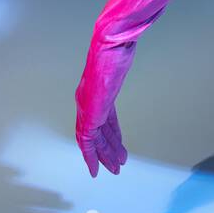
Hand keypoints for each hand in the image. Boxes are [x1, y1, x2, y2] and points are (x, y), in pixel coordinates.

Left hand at [74, 34, 134, 176]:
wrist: (111, 43)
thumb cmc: (116, 47)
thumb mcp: (120, 61)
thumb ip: (120, 64)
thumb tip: (127, 52)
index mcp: (92, 92)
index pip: (100, 121)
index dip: (107, 138)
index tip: (114, 149)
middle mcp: (85, 102)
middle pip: (95, 134)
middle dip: (107, 151)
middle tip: (116, 166)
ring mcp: (87, 107)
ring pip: (94, 140)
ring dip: (105, 156)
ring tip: (116, 169)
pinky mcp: (90, 112)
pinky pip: (89, 139)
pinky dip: (93, 154)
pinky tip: (100, 164)